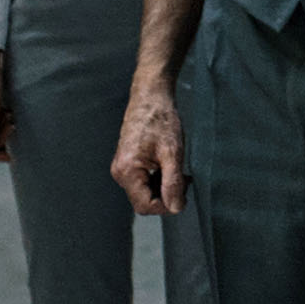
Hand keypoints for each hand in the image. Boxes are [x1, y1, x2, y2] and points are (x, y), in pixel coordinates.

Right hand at [110, 77, 187, 214]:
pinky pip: (142, 181)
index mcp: (127, 171)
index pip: (145, 205)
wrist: (151, 96)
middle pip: (144, 201)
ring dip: (163, 187)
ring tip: (179, 171)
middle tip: (184, 180)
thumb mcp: (172, 153)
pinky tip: (169, 166)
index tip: (184, 194)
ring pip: (144, 191)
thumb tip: (176, 208)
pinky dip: (158, 179)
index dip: (166, 206)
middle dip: (166, 196)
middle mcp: (120, 172)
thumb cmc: (161, 119)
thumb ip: (173, 183)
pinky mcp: (127, 162)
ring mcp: (122, 167)